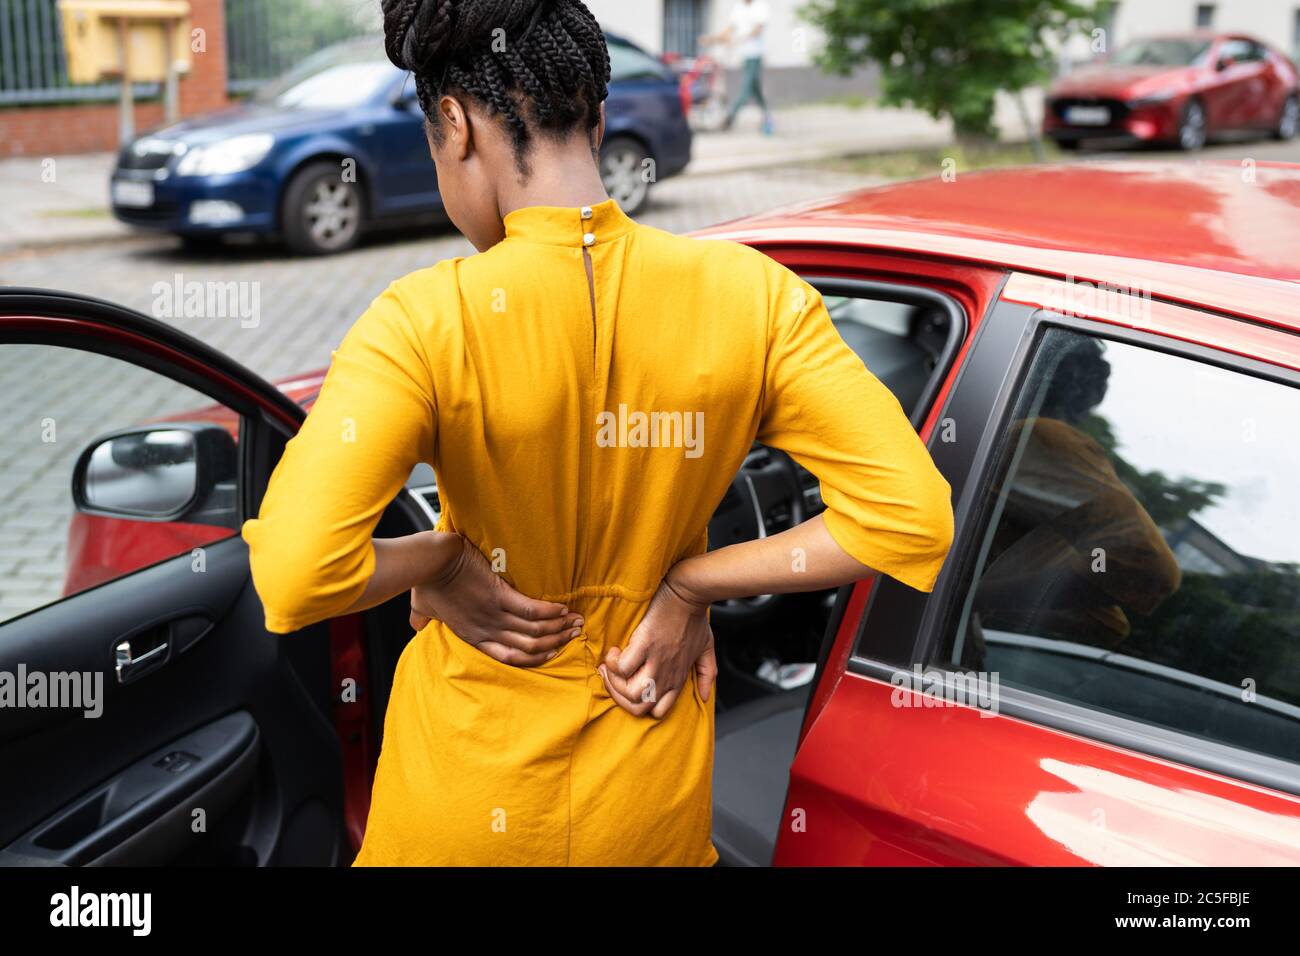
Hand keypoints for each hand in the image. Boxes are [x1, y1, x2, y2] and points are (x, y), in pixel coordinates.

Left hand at [410, 535, 581, 666]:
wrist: (429, 564)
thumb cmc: (424, 583)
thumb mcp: (422, 608)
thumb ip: (423, 620)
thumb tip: (417, 625)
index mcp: (472, 636)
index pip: (510, 657)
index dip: (534, 657)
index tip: (551, 652)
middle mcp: (487, 630)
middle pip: (529, 646)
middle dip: (555, 642)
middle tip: (574, 636)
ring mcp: (494, 614)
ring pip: (534, 631)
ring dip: (559, 627)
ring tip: (576, 622)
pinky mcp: (499, 595)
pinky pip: (531, 609)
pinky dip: (550, 611)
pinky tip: (564, 608)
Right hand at [598, 573, 714, 718]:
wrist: (688, 595)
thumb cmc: (694, 618)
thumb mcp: (706, 648)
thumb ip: (708, 673)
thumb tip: (704, 695)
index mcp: (678, 678)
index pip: (658, 711)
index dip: (639, 704)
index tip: (630, 685)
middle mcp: (667, 675)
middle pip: (639, 708)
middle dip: (620, 697)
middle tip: (612, 678)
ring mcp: (656, 661)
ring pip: (630, 693)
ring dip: (614, 682)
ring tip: (610, 665)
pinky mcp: (645, 645)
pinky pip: (622, 667)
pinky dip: (613, 663)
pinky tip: (614, 651)